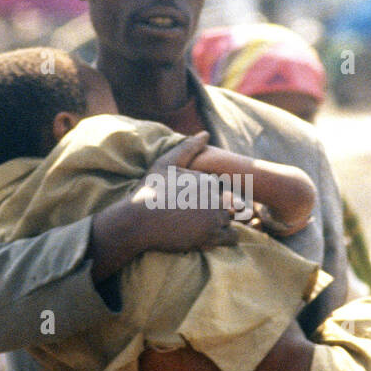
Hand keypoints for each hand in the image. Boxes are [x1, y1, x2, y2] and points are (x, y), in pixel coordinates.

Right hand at [89, 134, 237, 281]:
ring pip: (229, 220)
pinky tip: (206, 236)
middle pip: (227, 205)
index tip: (188, 204)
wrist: (138, 221)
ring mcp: (215, 217)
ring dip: (219, 225)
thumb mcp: (165, 163)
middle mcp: (215, 197)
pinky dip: (224, 237)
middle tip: (190, 218)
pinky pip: (232, 237)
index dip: (206, 197)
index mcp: (208, 180)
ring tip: (195, 227)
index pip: (220, 190)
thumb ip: (187, 148)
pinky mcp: (211, 236)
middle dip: (214, 211)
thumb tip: (205, 133)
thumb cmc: (150, 191)